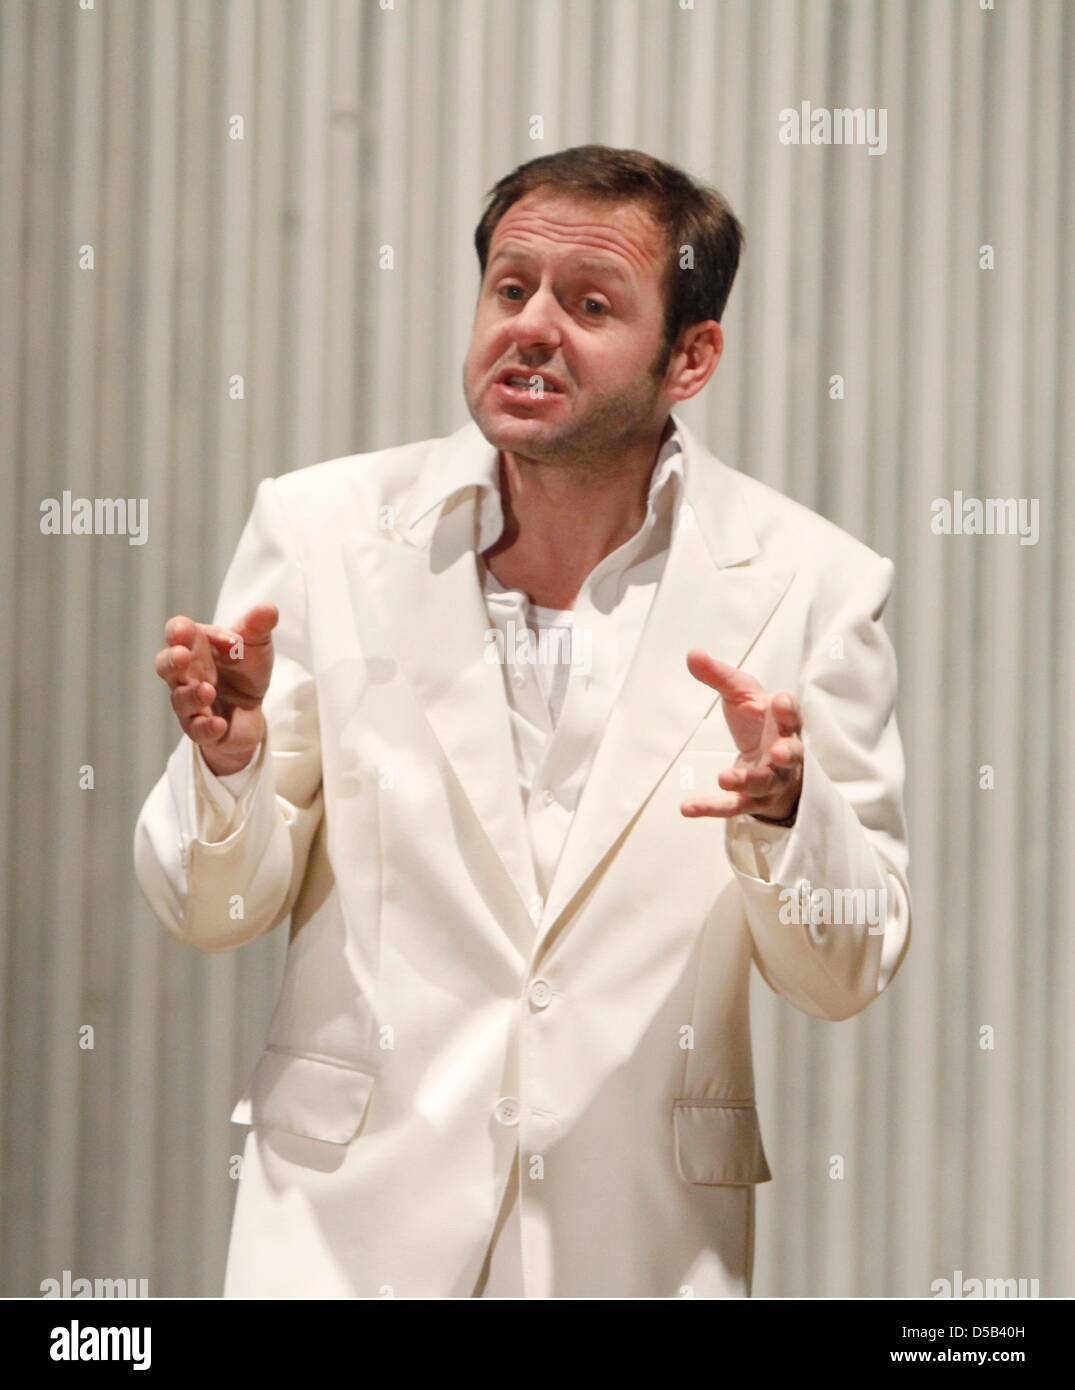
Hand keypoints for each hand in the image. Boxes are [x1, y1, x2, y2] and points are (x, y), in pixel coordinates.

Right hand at [154, 604, 277, 775]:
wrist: (252, 708)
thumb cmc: (244, 668)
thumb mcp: (256, 644)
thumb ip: (258, 626)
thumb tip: (268, 608)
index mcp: (195, 646)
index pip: (177, 632)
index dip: (183, 630)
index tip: (201, 632)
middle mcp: (186, 673)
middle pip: (165, 665)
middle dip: (171, 660)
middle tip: (182, 655)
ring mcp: (190, 702)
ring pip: (180, 699)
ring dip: (191, 694)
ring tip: (208, 690)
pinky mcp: (200, 728)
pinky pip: (196, 730)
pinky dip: (206, 727)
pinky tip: (219, 723)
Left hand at [680, 649, 803, 823]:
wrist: (770, 762)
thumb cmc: (759, 721)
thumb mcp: (741, 695)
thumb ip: (720, 677)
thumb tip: (692, 654)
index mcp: (784, 724)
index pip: (792, 716)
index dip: (788, 710)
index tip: (780, 701)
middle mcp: (784, 754)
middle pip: (792, 755)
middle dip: (788, 753)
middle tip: (780, 751)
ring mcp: (771, 780)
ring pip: (764, 784)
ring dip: (746, 781)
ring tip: (724, 777)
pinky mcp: (752, 801)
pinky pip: (733, 806)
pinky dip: (710, 807)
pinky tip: (686, 807)